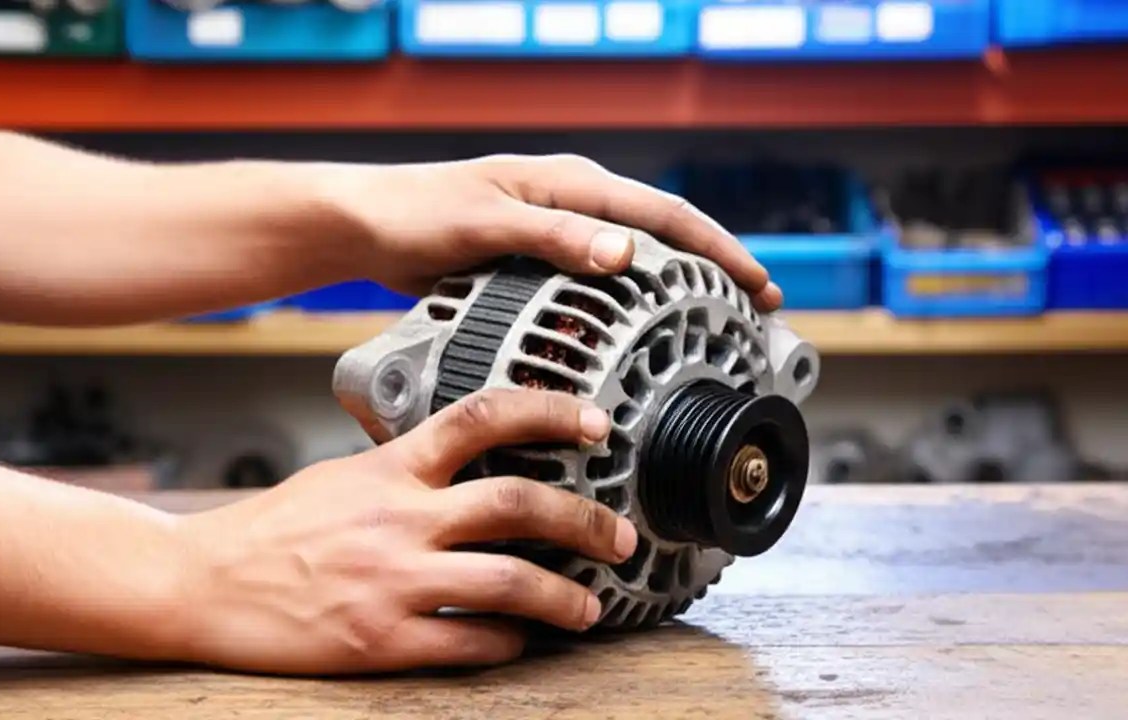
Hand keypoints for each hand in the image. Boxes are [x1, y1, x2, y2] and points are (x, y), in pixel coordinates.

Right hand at [172, 389, 637, 674]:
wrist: (203, 583)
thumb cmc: (272, 530)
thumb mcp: (341, 476)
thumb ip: (405, 470)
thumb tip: (466, 466)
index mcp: (390, 469)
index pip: (482, 418)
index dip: (549, 412)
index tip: (593, 421)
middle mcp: (399, 518)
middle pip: (518, 504)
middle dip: (586, 521)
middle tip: (619, 536)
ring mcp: (393, 582)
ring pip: (510, 581)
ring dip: (565, 596)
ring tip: (589, 605)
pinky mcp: (381, 640)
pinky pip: (470, 643)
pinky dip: (508, 643)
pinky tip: (520, 641)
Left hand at [324, 154, 781, 311]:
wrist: (369, 227)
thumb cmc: (419, 213)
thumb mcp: (489, 223)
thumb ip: (556, 237)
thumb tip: (626, 253)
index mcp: (572, 185)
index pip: (665, 216)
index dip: (718, 252)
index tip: (758, 288)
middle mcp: (574, 205)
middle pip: (663, 240)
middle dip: (712, 276)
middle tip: (752, 318)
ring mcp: (558, 235)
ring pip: (635, 265)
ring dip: (675, 296)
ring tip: (710, 334)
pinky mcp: (539, 263)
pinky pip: (598, 287)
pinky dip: (627, 310)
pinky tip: (638, 339)